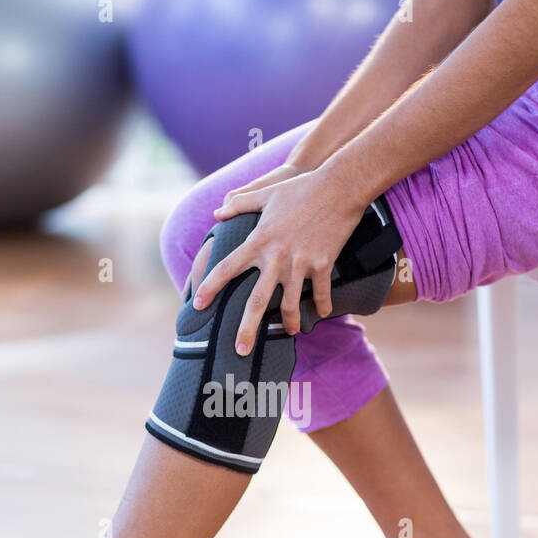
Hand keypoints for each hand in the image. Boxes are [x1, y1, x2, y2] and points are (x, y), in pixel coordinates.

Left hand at [193, 165, 369, 354]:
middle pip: (258, 302)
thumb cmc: (300, 188)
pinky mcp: (323, 265)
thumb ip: (239, 203)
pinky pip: (320, 293)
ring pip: (291, 304)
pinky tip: (322, 313)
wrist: (338, 187)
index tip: (198, 304)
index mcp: (258, 241)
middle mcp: (276, 258)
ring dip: (290, 323)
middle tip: (240, 350)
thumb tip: (218, 210)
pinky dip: (321, 305)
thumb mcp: (266, 193)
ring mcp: (300, 263)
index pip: (227, 269)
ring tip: (289, 334)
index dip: (211, 287)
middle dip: (247, 329)